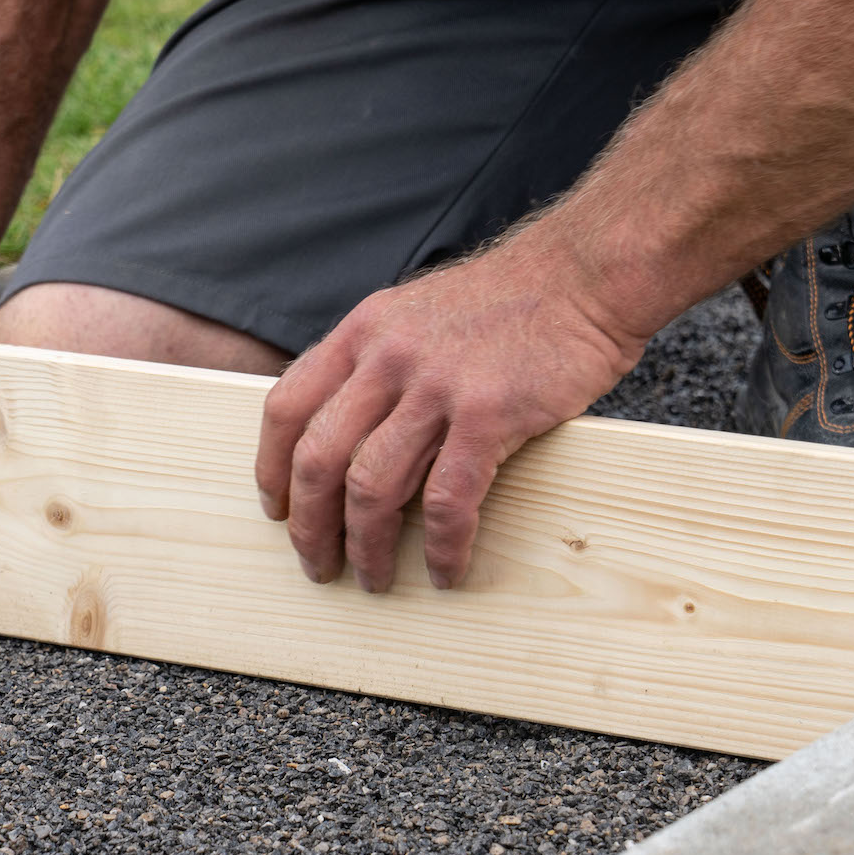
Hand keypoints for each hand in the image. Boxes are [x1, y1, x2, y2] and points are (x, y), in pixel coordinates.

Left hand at [255, 239, 648, 592]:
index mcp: (363, 332)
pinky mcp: (488, 414)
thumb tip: (346, 430)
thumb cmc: (508, 301)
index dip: (272, 467)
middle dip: (310, 524)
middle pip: (318, 457)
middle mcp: (388, 357)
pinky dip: (442, 546)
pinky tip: (445, 571)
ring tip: (374, 578)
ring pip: (372, 487)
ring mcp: (436, 386)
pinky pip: (448, 500)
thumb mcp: (417, 312)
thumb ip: (377, 361)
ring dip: (367, 546)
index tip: (277, 508)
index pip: (287, 405)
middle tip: (317, 563)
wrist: (582, 276)